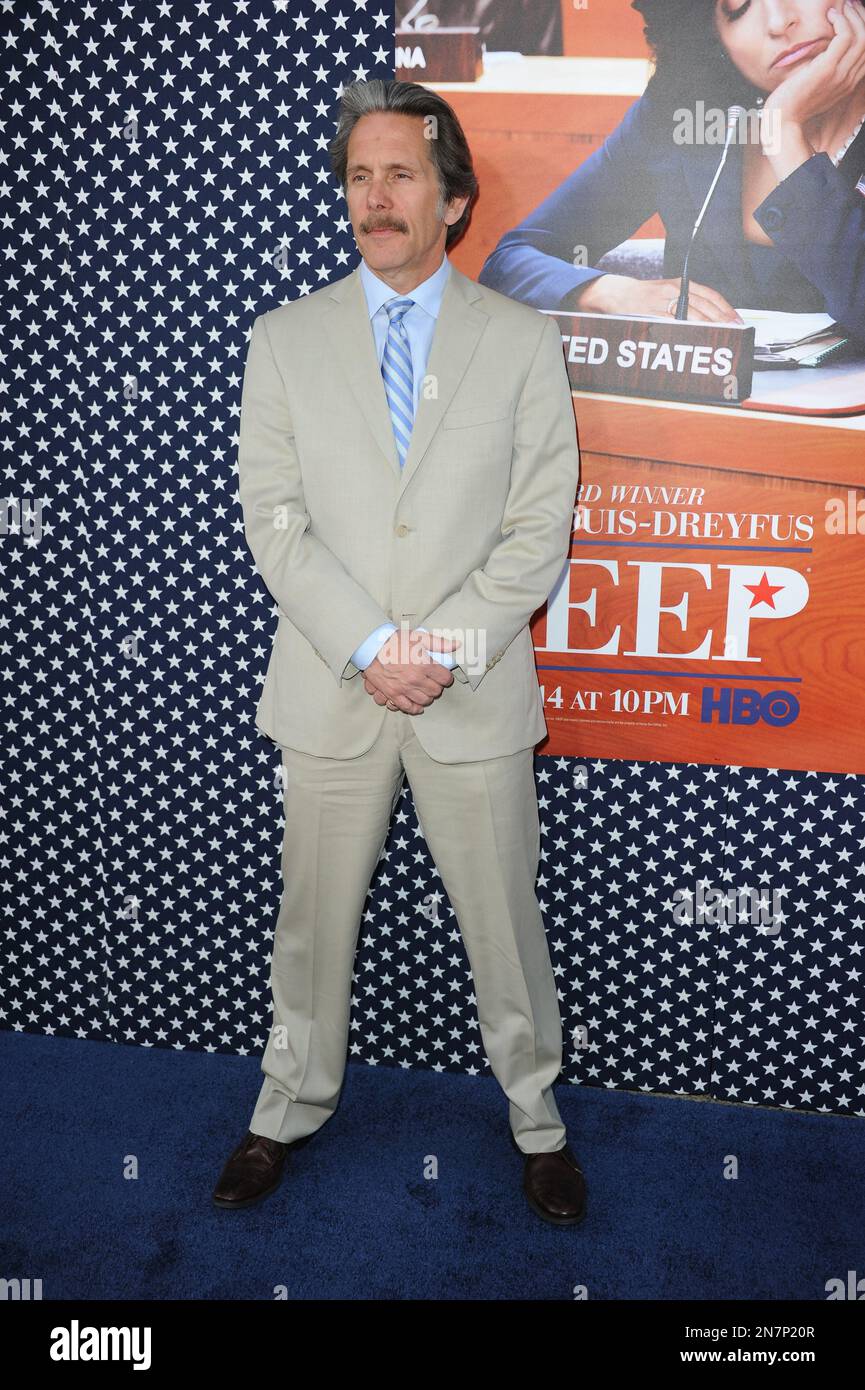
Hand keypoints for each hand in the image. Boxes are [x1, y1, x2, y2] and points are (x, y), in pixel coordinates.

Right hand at [362, 627, 457, 714]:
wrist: (372, 647)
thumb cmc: (395, 641)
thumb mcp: (418, 637)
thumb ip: (438, 643)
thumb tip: (456, 645)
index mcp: (424, 665)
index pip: (445, 678)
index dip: (446, 677)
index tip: (443, 675)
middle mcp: (416, 679)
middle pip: (436, 691)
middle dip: (437, 687)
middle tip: (433, 682)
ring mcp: (404, 689)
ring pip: (424, 700)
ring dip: (427, 696)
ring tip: (424, 690)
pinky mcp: (393, 694)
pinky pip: (408, 707)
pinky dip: (415, 708)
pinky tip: (417, 704)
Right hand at [574, 273, 742, 323]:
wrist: (618, 294)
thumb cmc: (645, 296)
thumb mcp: (668, 291)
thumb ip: (688, 300)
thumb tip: (711, 316)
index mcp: (681, 284)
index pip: (710, 295)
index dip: (726, 308)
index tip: (736, 320)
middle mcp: (675, 290)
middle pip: (705, 306)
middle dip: (722, 320)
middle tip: (734, 331)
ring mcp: (664, 302)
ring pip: (692, 315)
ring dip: (709, 327)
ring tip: (721, 336)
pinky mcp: (653, 313)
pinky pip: (674, 323)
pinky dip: (687, 331)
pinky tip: (697, 338)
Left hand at [761, 1, 864, 136]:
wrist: (781, 120)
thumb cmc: (793, 101)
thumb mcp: (816, 84)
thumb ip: (827, 69)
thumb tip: (827, 49)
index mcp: (848, 83)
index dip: (863, 29)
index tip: (852, 17)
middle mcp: (848, 79)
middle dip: (861, 18)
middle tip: (848, 7)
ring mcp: (839, 75)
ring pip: (860, 37)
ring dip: (852, 16)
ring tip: (838, 10)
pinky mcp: (826, 70)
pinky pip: (844, 37)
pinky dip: (840, 22)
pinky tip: (829, 17)